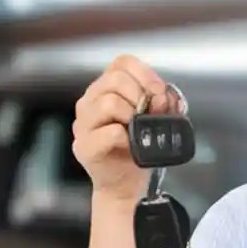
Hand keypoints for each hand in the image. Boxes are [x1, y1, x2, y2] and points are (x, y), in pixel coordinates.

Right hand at [72, 54, 175, 202]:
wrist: (125, 184)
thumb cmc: (137, 149)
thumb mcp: (155, 119)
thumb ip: (160, 103)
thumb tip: (163, 97)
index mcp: (105, 88)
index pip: (122, 63)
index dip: (145, 74)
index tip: (159, 93)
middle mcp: (89, 101)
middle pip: (115, 80)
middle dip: (141, 96)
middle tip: (151, 115)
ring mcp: (83, 124)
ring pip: (109, 103)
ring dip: (132, 116)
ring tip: (138, 130)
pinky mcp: (85, 146)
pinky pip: (110, 132)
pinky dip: (126, 137)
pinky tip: (130, 144)